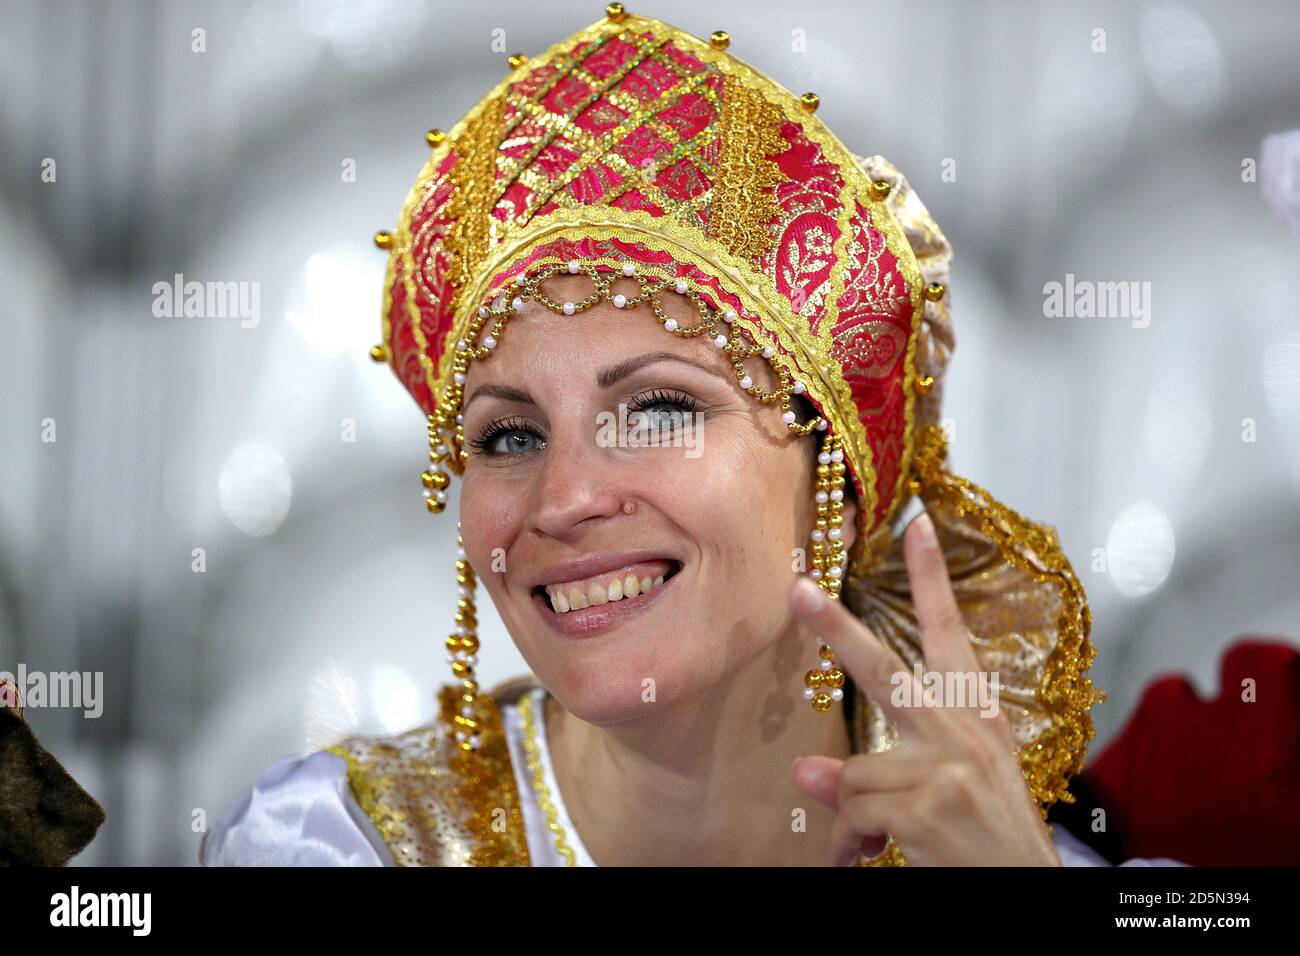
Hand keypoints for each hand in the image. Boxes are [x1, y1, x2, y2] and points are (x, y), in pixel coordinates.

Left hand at [788, 511, 1061, 865]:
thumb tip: (807, 770)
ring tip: (868, 844)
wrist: (1030, 892)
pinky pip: (852, 812)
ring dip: (848, 816)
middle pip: (885, 669)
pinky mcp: (927, 806)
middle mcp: (964, 733)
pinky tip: (869, 859)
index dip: (932, 579)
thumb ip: (886, 765)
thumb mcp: (956, 787)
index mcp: (978, 719)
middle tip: (796, 589)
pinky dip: (849, 844)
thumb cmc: (992, 838)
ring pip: (852, 770)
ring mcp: (947, 767)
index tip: (916, 525)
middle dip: (835, 627)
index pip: (951, 637)